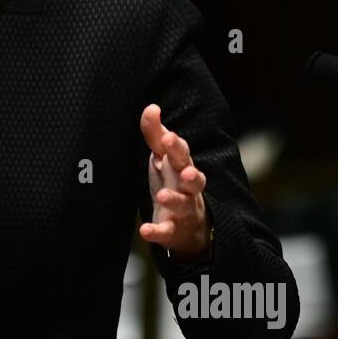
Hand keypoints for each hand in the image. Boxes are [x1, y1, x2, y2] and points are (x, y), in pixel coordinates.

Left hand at [139, 103, 209, 260]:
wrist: (188, 224)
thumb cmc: (173, 182)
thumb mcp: (163, 158)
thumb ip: (155, 134)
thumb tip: (151, 107)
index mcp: (183, 166)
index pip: (183, 154)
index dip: (176, 146)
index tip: (167, 137)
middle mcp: (187, 187)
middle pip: (192, 177)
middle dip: (188, 171)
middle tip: (183, 169)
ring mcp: (183, 209)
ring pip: (184, 204)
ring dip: (174, 200)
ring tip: (162, 196)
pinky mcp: (174, 230)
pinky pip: (167, 231)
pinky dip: (158, 231)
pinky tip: (145, 230)